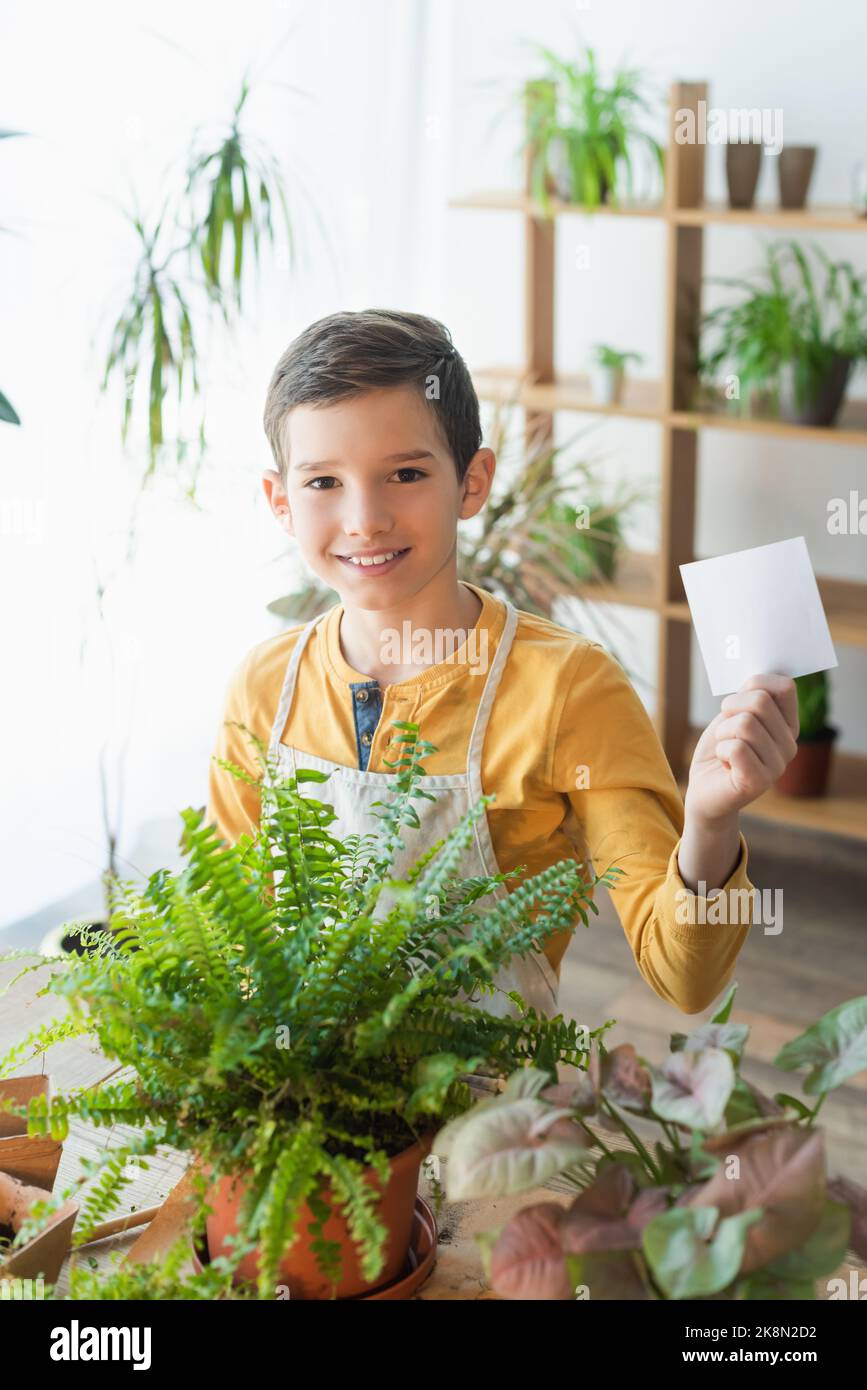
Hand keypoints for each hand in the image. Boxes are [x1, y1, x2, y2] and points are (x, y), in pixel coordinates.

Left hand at [685, 674, 799, 823]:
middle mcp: (790, 745)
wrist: (704, 790)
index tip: (738, 701)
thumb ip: (751, 694)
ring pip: (744, 723)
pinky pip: (735, 747)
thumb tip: (762, 673)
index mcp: (788, 725)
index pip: (785, 686)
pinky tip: (725, 764)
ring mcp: (778, 766)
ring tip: (726, 749)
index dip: (755, 684)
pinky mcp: (759, 782)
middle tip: (726, 730)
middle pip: (760, 701)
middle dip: (730, 709)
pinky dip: (721, 751)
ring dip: (723, 733)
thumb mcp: (734, 713)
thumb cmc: (720, 748)